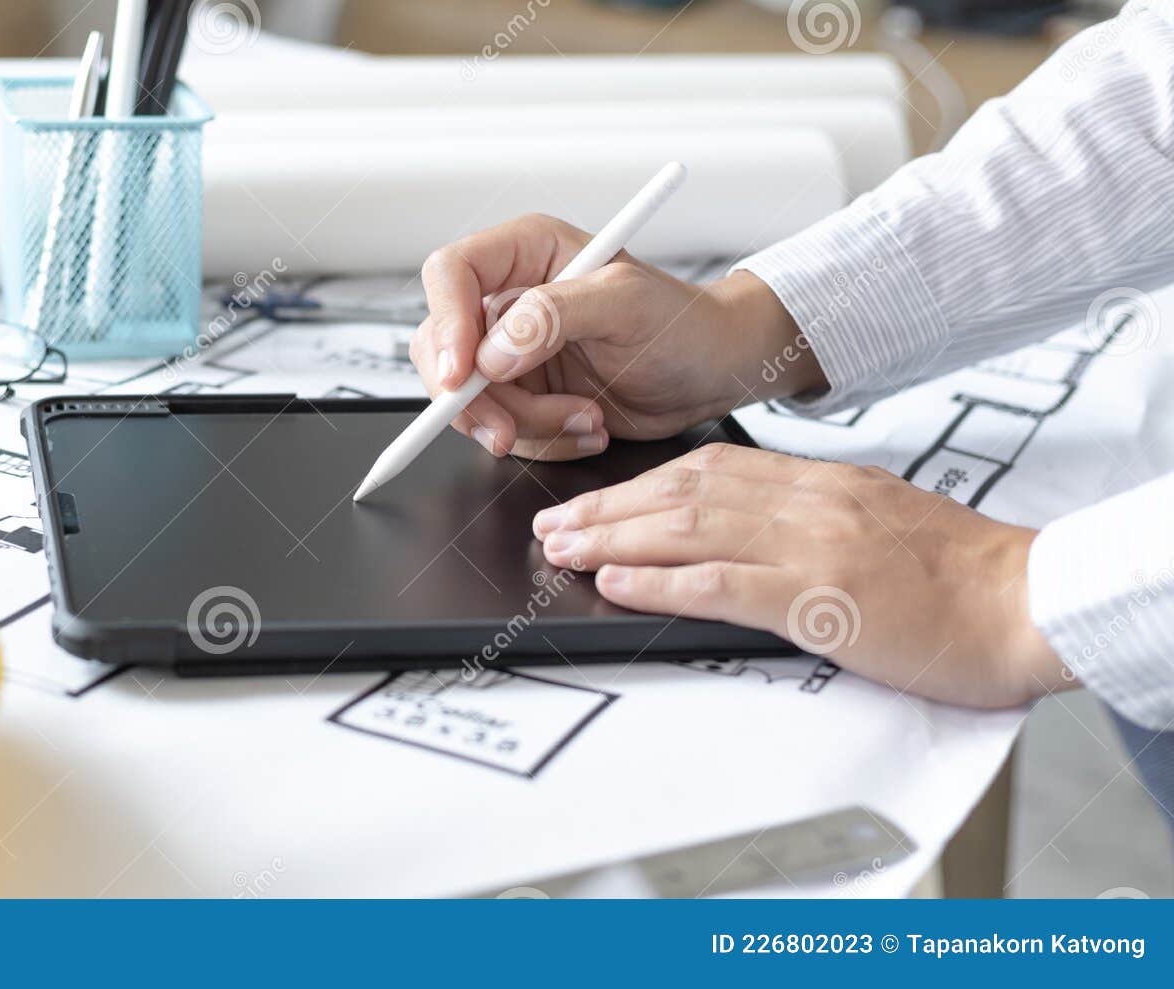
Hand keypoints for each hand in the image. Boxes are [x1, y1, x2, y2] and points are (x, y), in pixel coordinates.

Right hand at [409, 213, 822, 459]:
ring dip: (524, 425)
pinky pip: (501, 430)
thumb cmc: (684, 323)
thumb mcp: (627, 304)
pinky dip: (542, 442)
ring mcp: (511, 353)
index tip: (463, 376)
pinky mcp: (525, 396)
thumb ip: (554, 315)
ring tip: (585, 417)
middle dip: (476, 400)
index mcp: (524, 253)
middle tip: (510, 431)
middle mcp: (508, 301)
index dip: (446, 326)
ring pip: (469, 402)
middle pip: (442, 350)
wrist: (713, 373)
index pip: (450, 275)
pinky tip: (587, 426)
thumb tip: (491, 352)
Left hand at [532, 443, 1067, 708]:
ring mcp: (811, 545)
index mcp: (819, 482)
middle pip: (682, 493)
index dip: (639, 485)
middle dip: (608, 509)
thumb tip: (741, 533)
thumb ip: (810, 518)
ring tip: (563, 548)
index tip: (596, 500)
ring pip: (689, 529)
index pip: (707, 469)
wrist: (1026, 601)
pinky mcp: (820, 596)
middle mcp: (807, 501)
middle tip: (555, 523)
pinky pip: (723, 583)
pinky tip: (620, 583)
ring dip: (615, 540)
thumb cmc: (957, 573)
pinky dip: (662, 583)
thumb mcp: (875, 522)